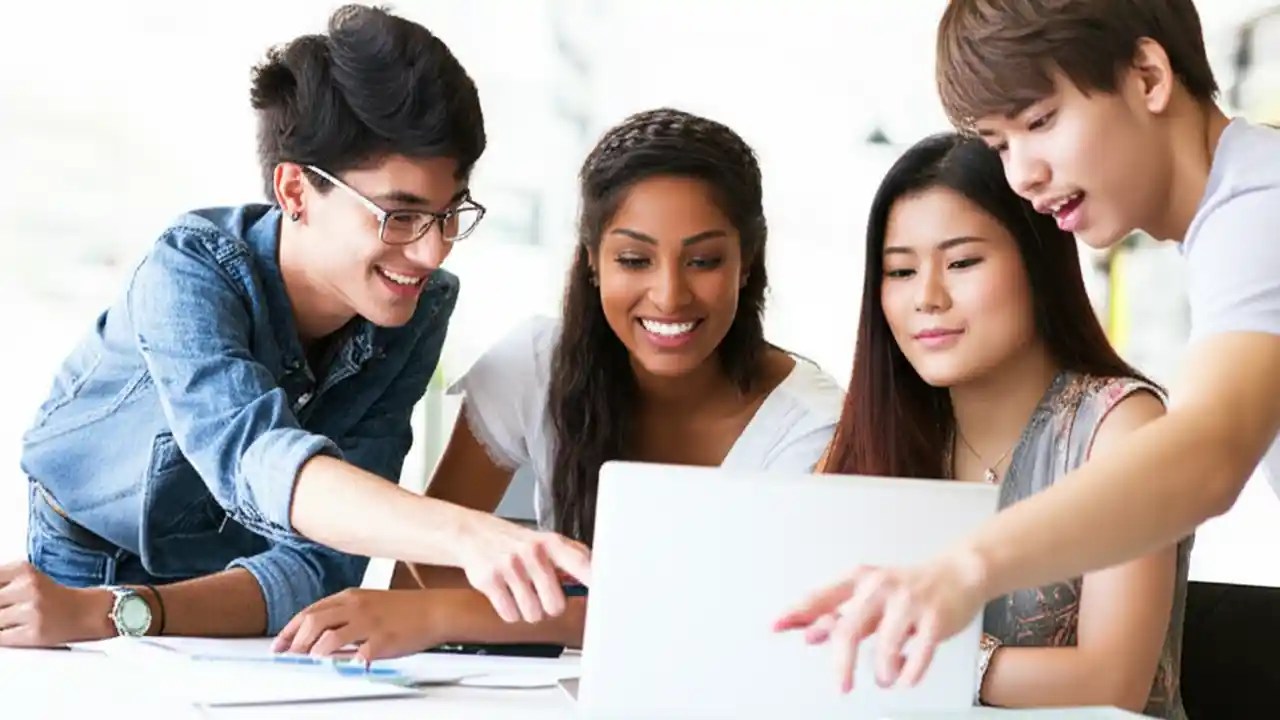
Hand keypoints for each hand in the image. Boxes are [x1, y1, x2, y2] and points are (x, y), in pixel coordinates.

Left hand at [0, 561, 112, 646]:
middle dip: (1, 607)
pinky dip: (4, 636)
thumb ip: (4, 584)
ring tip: (14, 621)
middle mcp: (28, 587)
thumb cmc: (57, 598)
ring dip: (2, 623)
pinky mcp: (34, 633)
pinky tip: (15, 632)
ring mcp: (31, 611)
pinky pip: (1, 638)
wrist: (89, 612)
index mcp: (23, 570)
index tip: (4, 598)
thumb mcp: (27, 579)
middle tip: (9, 609)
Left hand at [273, 589, 444, 661]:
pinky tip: (340, 669)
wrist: (434, 610)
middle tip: (289, 658)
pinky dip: (344, 664)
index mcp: (350, 597)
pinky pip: (356, 656)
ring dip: (314, 654)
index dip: (289, 630)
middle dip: (296, 644)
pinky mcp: (382, 641)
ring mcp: (369, 624)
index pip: (310, 612)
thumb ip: (344, 614)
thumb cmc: (403, 609)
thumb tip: (316, 633)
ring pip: (329, 639)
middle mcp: (356, 607)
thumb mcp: (369, 602)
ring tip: (310, 664)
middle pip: (313, 623)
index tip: (279, 645)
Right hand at [456, 512, 590, 623]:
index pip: (582, 565)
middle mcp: (532, 553)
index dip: (596, 583)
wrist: (473, 534)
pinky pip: (510, 615)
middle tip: (543, 596)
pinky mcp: (490, 580)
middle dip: (550, 607)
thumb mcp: (546, 541)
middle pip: (556, 605)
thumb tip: (598, 577)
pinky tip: (507, 596)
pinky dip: (510, 613)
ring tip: (522, 594)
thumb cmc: (516, 542)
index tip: (607, 599)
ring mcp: (510, 566)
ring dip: (529, 611)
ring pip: (533, 614)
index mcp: (551, 543)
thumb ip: (573, 558)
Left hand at [773, 551, 987, 692]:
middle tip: (841, 686)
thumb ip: (840, 614)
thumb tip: (808, 633)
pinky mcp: (935, 618)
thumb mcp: (870, 596)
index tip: (776, 625)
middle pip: (849, 629)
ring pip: (885, 644)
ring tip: (884, 679)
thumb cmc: (909, 587)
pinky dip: (909, 671)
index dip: (797, 612)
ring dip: (882, 671)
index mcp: (860, 581)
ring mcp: (909, 602)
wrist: (959, 573)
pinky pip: (919, 652)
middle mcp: (881, 588)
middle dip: (842, 663)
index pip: (821, 597)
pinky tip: (905, 678)